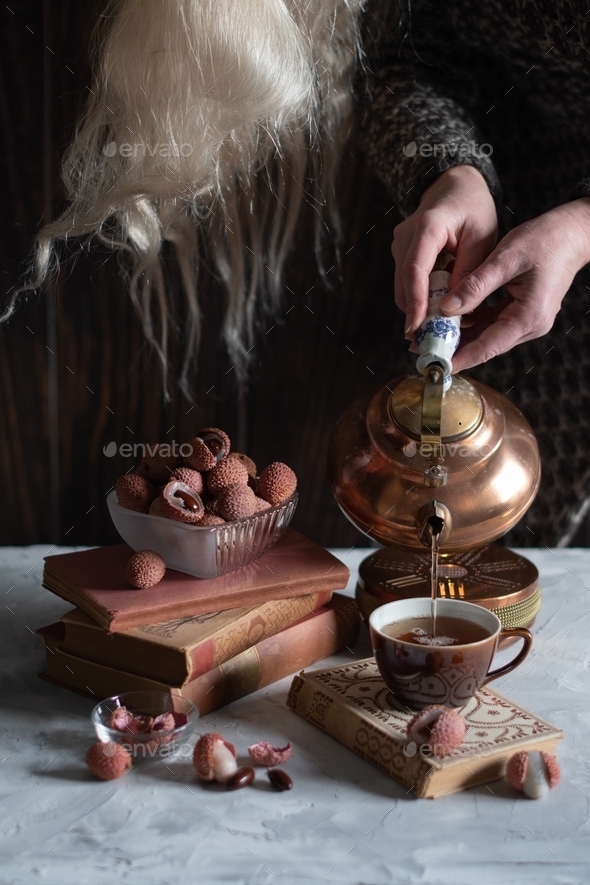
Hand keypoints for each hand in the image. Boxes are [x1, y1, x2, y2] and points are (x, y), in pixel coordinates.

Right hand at [392, 165, 497, 335]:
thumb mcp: (481, 238)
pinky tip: (439, 310)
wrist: (454, 187)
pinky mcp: (402, 255)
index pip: (415, 270)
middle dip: (416, 315)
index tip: (417, 327)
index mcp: (428, 227)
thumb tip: (454, 308)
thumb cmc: (472, 208)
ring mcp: (400, 246)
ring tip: (440, 331)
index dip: (416, 302)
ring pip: (404, 289)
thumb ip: (468, 272)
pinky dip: (422, 299)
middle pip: (404, 286)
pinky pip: (409, 284)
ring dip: (420, 309)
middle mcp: (405, 237)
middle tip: (432, 342)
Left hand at [439, 198, 589, 371]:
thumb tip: (447, 307)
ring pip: (488, 335)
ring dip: (462, 335)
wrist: (573, 232)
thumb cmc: (546, 240)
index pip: (487, 346)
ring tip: (431, 334)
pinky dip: (474, 322)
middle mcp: (530, 325)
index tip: (436, 364)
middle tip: (423, 348)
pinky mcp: (524, 312)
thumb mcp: (505, 259)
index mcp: (528, 316)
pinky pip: (494, 322)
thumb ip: (475, 285)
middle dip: (455, 348)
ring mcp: (528, 320)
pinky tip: (452, 318)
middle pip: (486, 345)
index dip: (460, 358)